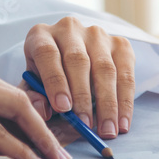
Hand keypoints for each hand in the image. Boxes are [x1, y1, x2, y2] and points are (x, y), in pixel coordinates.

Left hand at [22, 17, 135, 139]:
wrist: (70, 63)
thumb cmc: (46, 77)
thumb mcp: (32, 85)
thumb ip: (32, 97)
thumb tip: (42, 111)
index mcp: (41, 35)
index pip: (48, 54)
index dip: (55, 81)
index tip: (62, 109)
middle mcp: (69, 28)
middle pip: (78, 60)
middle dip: (83, 97)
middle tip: (85, 125)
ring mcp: (97, 34)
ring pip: (105, 68)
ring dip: (108, 103)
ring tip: (107, 130)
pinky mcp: (120, 44)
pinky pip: (126, 74)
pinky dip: (125, 101)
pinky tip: (122, 123)